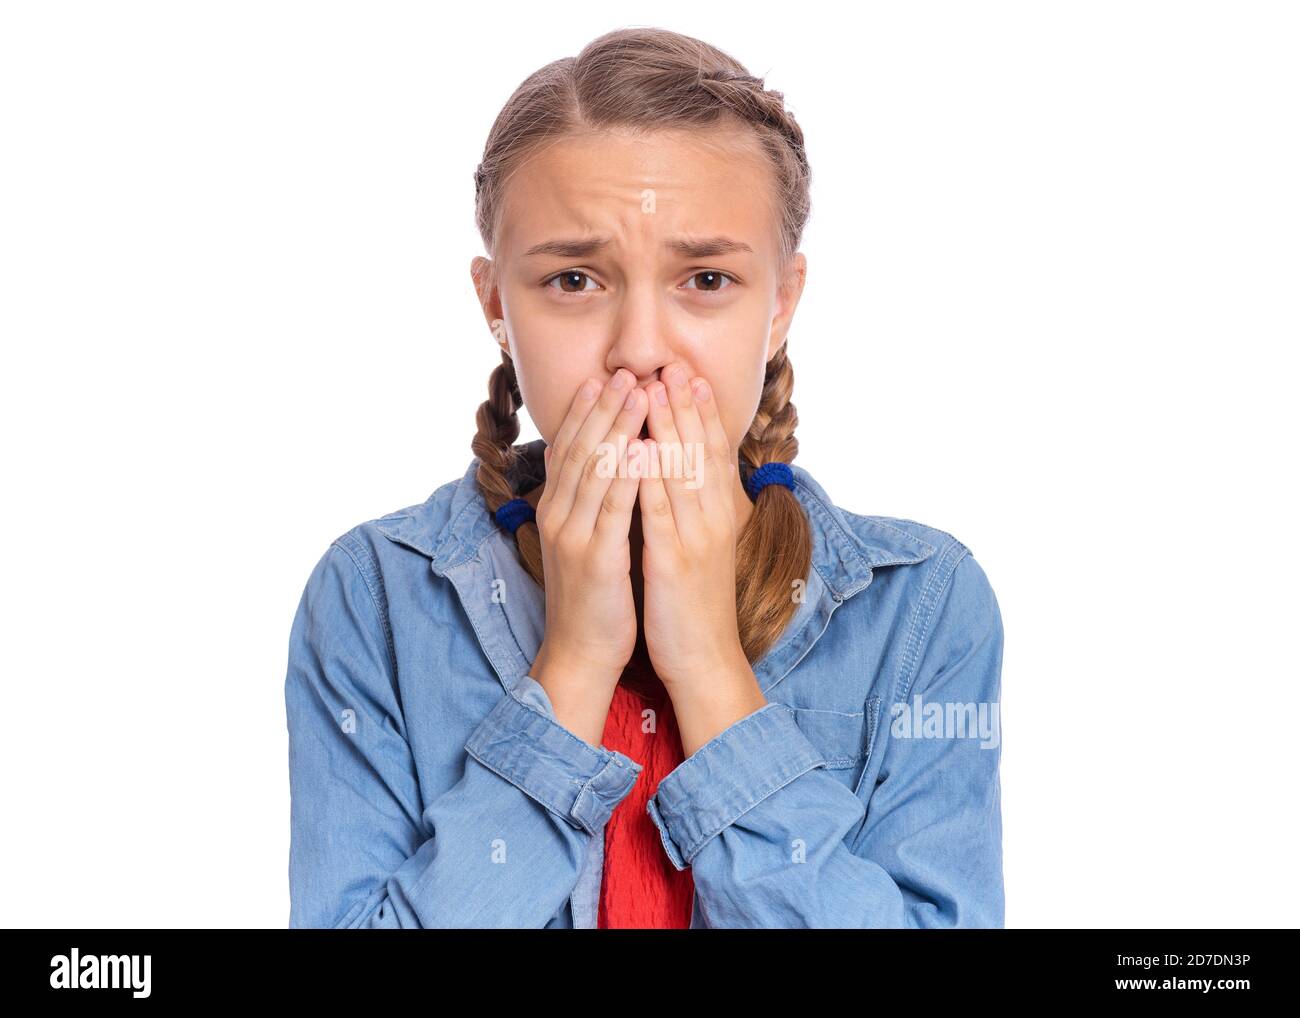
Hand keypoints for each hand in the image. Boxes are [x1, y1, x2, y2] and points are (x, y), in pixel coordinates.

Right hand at [530, 369, 647, 744]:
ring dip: (618, 427)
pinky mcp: (595, 559)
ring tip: (638, 392)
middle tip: (625, 371)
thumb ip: (596, 503)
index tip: (605, 377)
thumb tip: (616, 464)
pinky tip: (644, 449)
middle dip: (605, 407)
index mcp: (558, 510)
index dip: (587, 410)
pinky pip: (614, 508)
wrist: (581, 653)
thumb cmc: (594, 597)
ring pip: (596, 470)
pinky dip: (628, 475)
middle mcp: (560, 515)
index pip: (570, 448)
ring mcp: (574, 536)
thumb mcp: (589, 541)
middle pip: (581, 448)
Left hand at [636, 362, 750, 691]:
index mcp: (718, 515)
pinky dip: (649, 478)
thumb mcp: (698, 548)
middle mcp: (712, 520)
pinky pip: (659, 512)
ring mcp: (695, 539)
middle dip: (684, 405)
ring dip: (667, 428)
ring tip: (654, 389)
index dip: (700, 411)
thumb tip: (675, 471)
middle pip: (699, 451)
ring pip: (681, 473)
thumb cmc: (693, 604)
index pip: (711, 451)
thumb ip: (690, 509)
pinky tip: (637, 450)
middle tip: (672, 364)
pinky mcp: (673, 562)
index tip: (687, 373)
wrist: (704, 659)